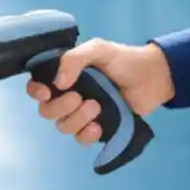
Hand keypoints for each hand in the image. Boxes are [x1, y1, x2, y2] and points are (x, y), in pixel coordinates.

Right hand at [25, 39, 173, 145]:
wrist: (153, 77)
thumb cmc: (124, 60)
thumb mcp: (99, 49)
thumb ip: (74, 59)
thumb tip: (58, 83)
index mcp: (65, 75)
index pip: (37, 87)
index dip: (36, 92)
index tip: (46, 92)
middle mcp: (69, 95)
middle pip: (46, 111)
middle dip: (59, 107)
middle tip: (79, 97)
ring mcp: (82, 114)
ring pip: (63, 126)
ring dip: (76, 119)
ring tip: (97, 107)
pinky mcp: (97, 128)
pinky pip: (80, 139)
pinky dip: (86, 135)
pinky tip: (98, 127)